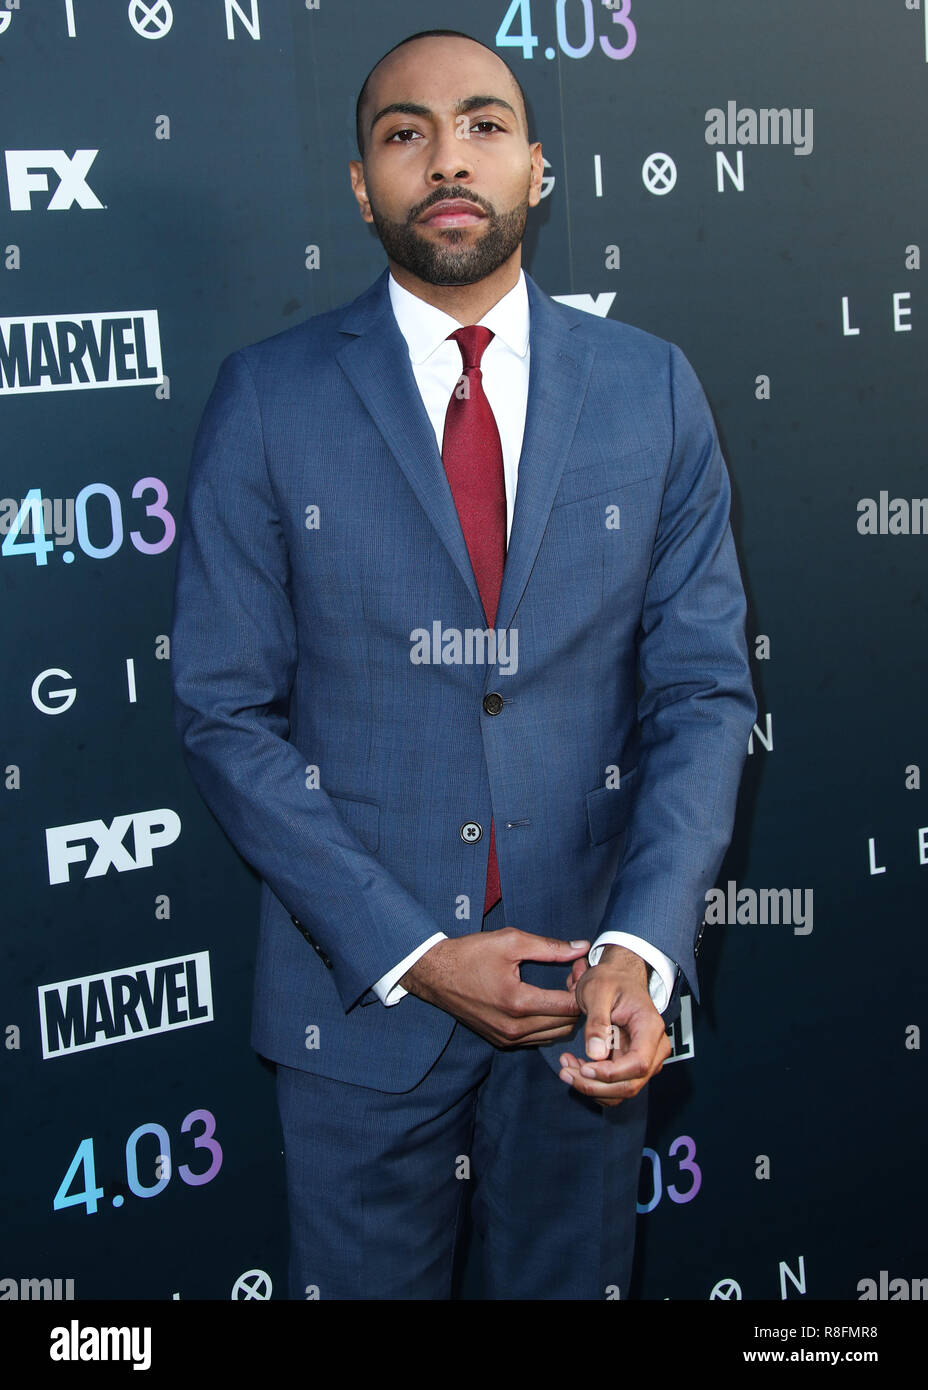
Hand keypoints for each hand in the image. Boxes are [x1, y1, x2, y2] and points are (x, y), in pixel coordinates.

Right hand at [400, 928, 589, 1047]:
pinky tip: (545, 1001)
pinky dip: (549, 1024)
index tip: (579, 968)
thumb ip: (550, 947)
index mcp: (518, 1003)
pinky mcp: (501, 1041)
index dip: (582, 986)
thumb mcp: (511, 941)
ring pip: (554, 1035)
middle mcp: (514, 1028)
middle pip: (567, 1024)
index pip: (569, 1006)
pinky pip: (538, 1039)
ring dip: (564, 1014)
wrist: (436, 974)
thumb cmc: (471, 954)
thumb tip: (582, 948)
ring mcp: (507, 1039)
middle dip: (576, 1001)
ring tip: (561, 988)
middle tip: (573, 976)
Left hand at [558, 945, 670, 1105]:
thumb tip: (596, 1054)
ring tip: (566, 1066)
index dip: (611, 1074)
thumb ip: (597, 1022)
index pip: (638, 1064)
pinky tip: (574, 1066)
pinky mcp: (630, 1065)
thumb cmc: (610, 980)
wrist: (617, 977)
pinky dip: (593, 1084)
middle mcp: (654, 1049)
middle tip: (565, 1071)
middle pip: (630, 1085)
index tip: (584, 1068)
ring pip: (621, 1091)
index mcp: (650, 1028)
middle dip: (595, 1086)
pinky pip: (614, 1086)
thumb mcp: (598, 991)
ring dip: (591, 1087)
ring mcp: (644, 1060)